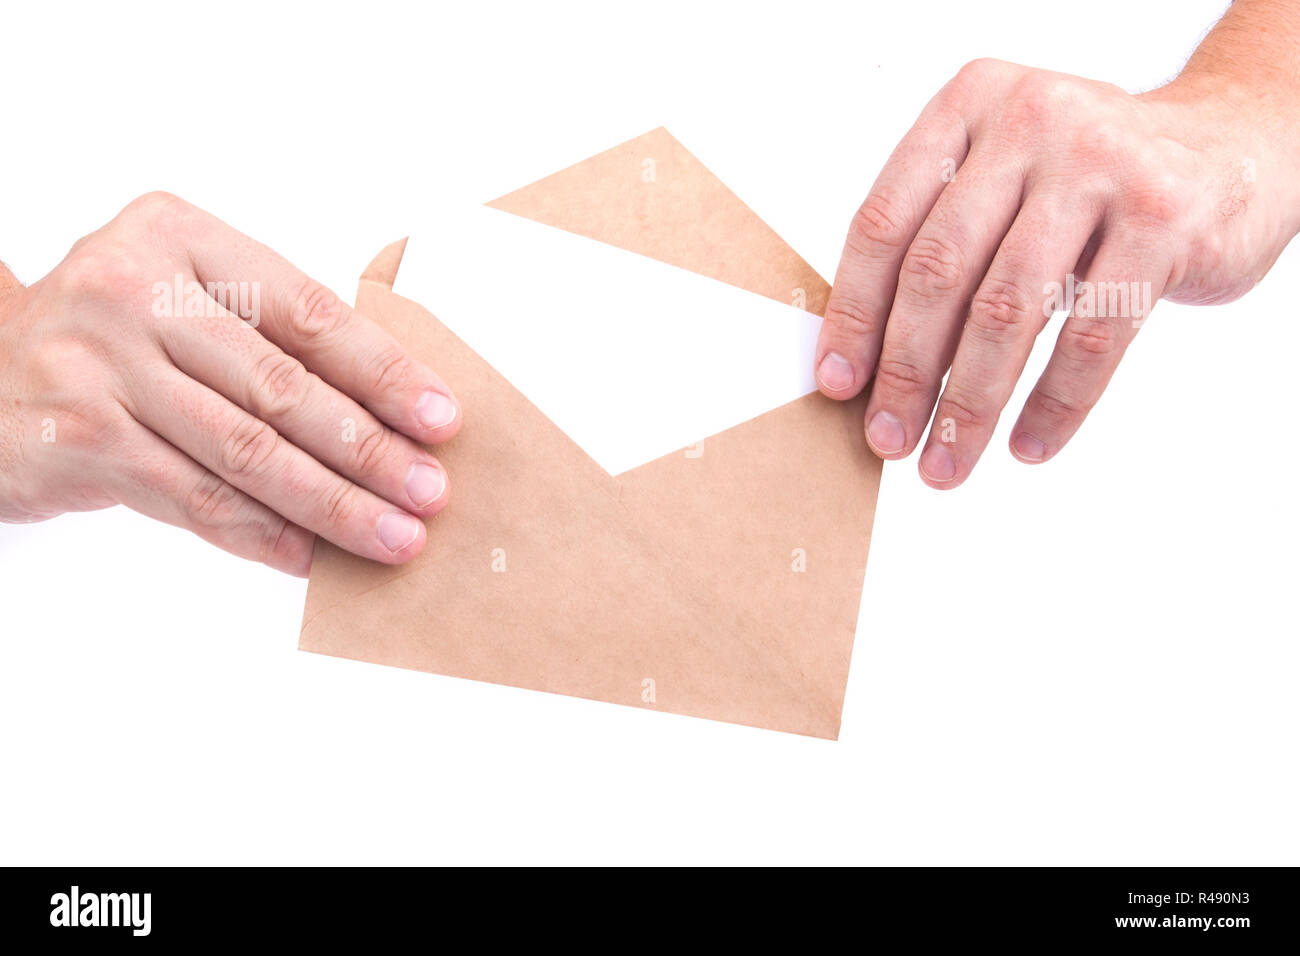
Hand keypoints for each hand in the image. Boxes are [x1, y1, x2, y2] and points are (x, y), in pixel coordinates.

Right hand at [0, 193, 461, 573]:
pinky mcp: (78, 436)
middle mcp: (132, 290)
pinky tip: (312, 555)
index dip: (384, 371)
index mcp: (179, 235)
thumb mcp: (181, 295)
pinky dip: (262, 534)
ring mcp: (98, 365)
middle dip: (369, 449)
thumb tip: (392, 409)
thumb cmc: (114, 336)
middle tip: (429, 492)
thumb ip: (266, 333)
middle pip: (281, 386)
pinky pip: (194, 498)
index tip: (441, 417)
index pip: (307, 312)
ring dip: (331, 504)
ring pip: (244, 452)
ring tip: (392, 536)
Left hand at [815, 56, 1299, 487]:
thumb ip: (938, 236)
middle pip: (939, 272)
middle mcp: (1029, 121)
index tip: (838, 385)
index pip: (884, 225)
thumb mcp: (1004, 175)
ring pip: (1008, 311)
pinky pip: (1093, 336)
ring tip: (948, 461)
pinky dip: (1055, 405)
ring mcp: (1101, 164)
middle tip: (888, 440)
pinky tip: (1029, 445)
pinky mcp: (1165, 219)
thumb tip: (866, 363)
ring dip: (970, 405)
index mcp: (968, 106)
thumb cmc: (1090, 183)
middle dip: (905, 373)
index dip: (855, 314)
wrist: (1236, 149)